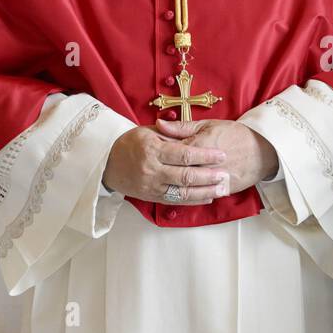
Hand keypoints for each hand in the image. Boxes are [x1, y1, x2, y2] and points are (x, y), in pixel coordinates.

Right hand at [102, 125, 228, 204]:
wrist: (106, 164)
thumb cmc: (130, 143)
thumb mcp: (147, 131)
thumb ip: (171, 133)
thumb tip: (193, 131)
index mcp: (153, 150)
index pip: (184, 155)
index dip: (205, 156)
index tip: (221, 155)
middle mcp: (152, 171)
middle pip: (186, 176)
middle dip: (209, 176)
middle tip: (226, 174)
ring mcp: (152, 186)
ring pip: (183, 192)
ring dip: (205, 192)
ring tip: (222, 188)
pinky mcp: (152, 197)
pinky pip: (176, 201)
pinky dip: (193, 200)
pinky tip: (207, 197)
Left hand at [152, 119, 278, 193]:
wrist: (262, 150)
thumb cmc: (235, 134)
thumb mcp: (209, 125)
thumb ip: (182, 128)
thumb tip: (159, 125)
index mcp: (199, 146)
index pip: (171, 153)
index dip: (159, 155)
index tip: (149, 154)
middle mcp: (204, 165)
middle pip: (176, 172)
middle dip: (162, 173)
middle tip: (150, 172)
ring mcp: (213, 180)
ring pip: (187, 188)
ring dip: (173, 187)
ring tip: (162, 184)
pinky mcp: (222, 190)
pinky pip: (202, 196)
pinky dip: (190, 196)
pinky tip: (180, 194)